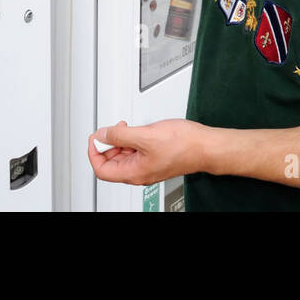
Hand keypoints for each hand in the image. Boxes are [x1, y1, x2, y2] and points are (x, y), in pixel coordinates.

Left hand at [86, 119, 207, 184]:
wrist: (205, 146)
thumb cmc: (183, 145)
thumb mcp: (145, 135)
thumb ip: (120, 135)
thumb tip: (103, 134)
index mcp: (134, 172)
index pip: (102, 169)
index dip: (94, 152)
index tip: (95, 138)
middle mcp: (140, 173)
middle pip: (111, 163)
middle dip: (108, 144)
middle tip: (109, 130)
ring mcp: (148, 166)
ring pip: (123, 156)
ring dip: (120, 140)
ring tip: (124, 127)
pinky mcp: (156, 158)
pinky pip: (136, 151)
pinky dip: (131, 140)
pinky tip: (136, 130)